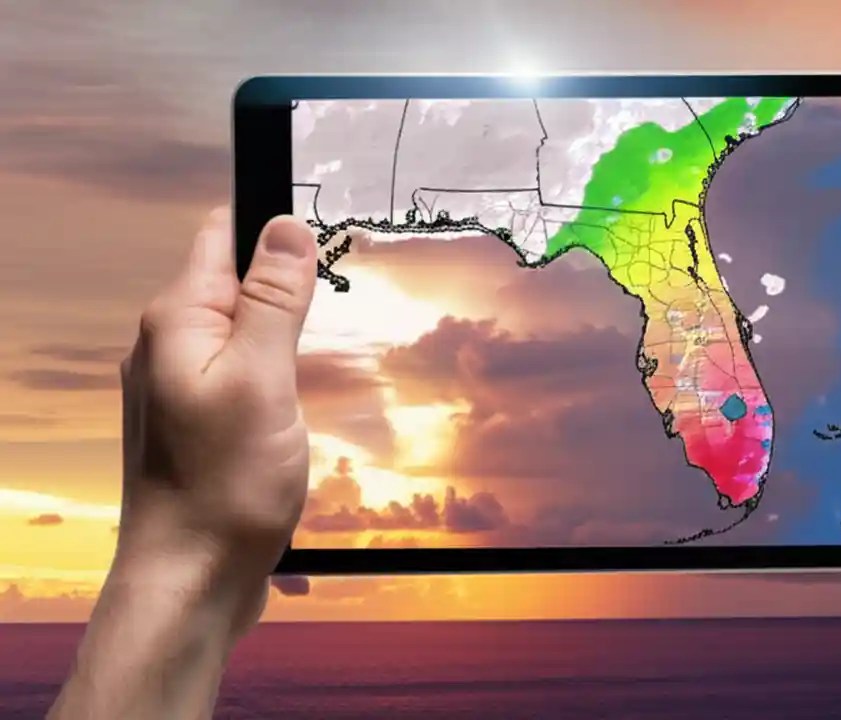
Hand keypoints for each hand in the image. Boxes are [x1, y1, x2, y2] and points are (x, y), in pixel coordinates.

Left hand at [113, 208, 315, 636]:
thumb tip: (286, 225)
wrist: (191, 581)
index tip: (322, 237)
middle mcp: (168, 346)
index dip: (272, 227)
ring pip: (242, 333)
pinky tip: (294, 405)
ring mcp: (179, 386)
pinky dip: (273, 375)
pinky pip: (239, 374)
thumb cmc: (225, 487)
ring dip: (283, 338)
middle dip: (286, 288)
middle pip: (235, 283)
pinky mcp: (196, 423)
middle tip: (330, 316)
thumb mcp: (265, 379)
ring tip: (312, 368)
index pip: (222, 236)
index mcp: (178, 321)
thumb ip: (276, 300)